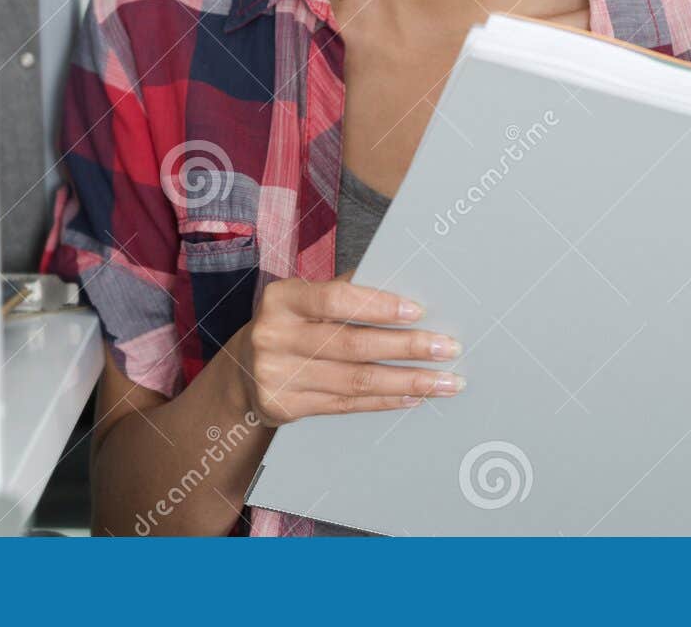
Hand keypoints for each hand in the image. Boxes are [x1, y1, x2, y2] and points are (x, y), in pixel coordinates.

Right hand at [233, 271, 464, 426]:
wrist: (242, 371)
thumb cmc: (289, 324)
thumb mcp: (304, 300)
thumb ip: (345, 291)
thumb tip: (403, 285)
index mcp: (283, 298)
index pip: (337, 298)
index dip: (380, 305)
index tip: (419, 311)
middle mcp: (275, 336)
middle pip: (353, 345)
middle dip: (408, 348)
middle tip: (447, 348)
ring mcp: (277, 375)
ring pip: (356, 381)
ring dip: (408, 381)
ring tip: (445, 381)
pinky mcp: (284, 406)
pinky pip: (346, 405)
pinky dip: (385, 401)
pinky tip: (413, 396)